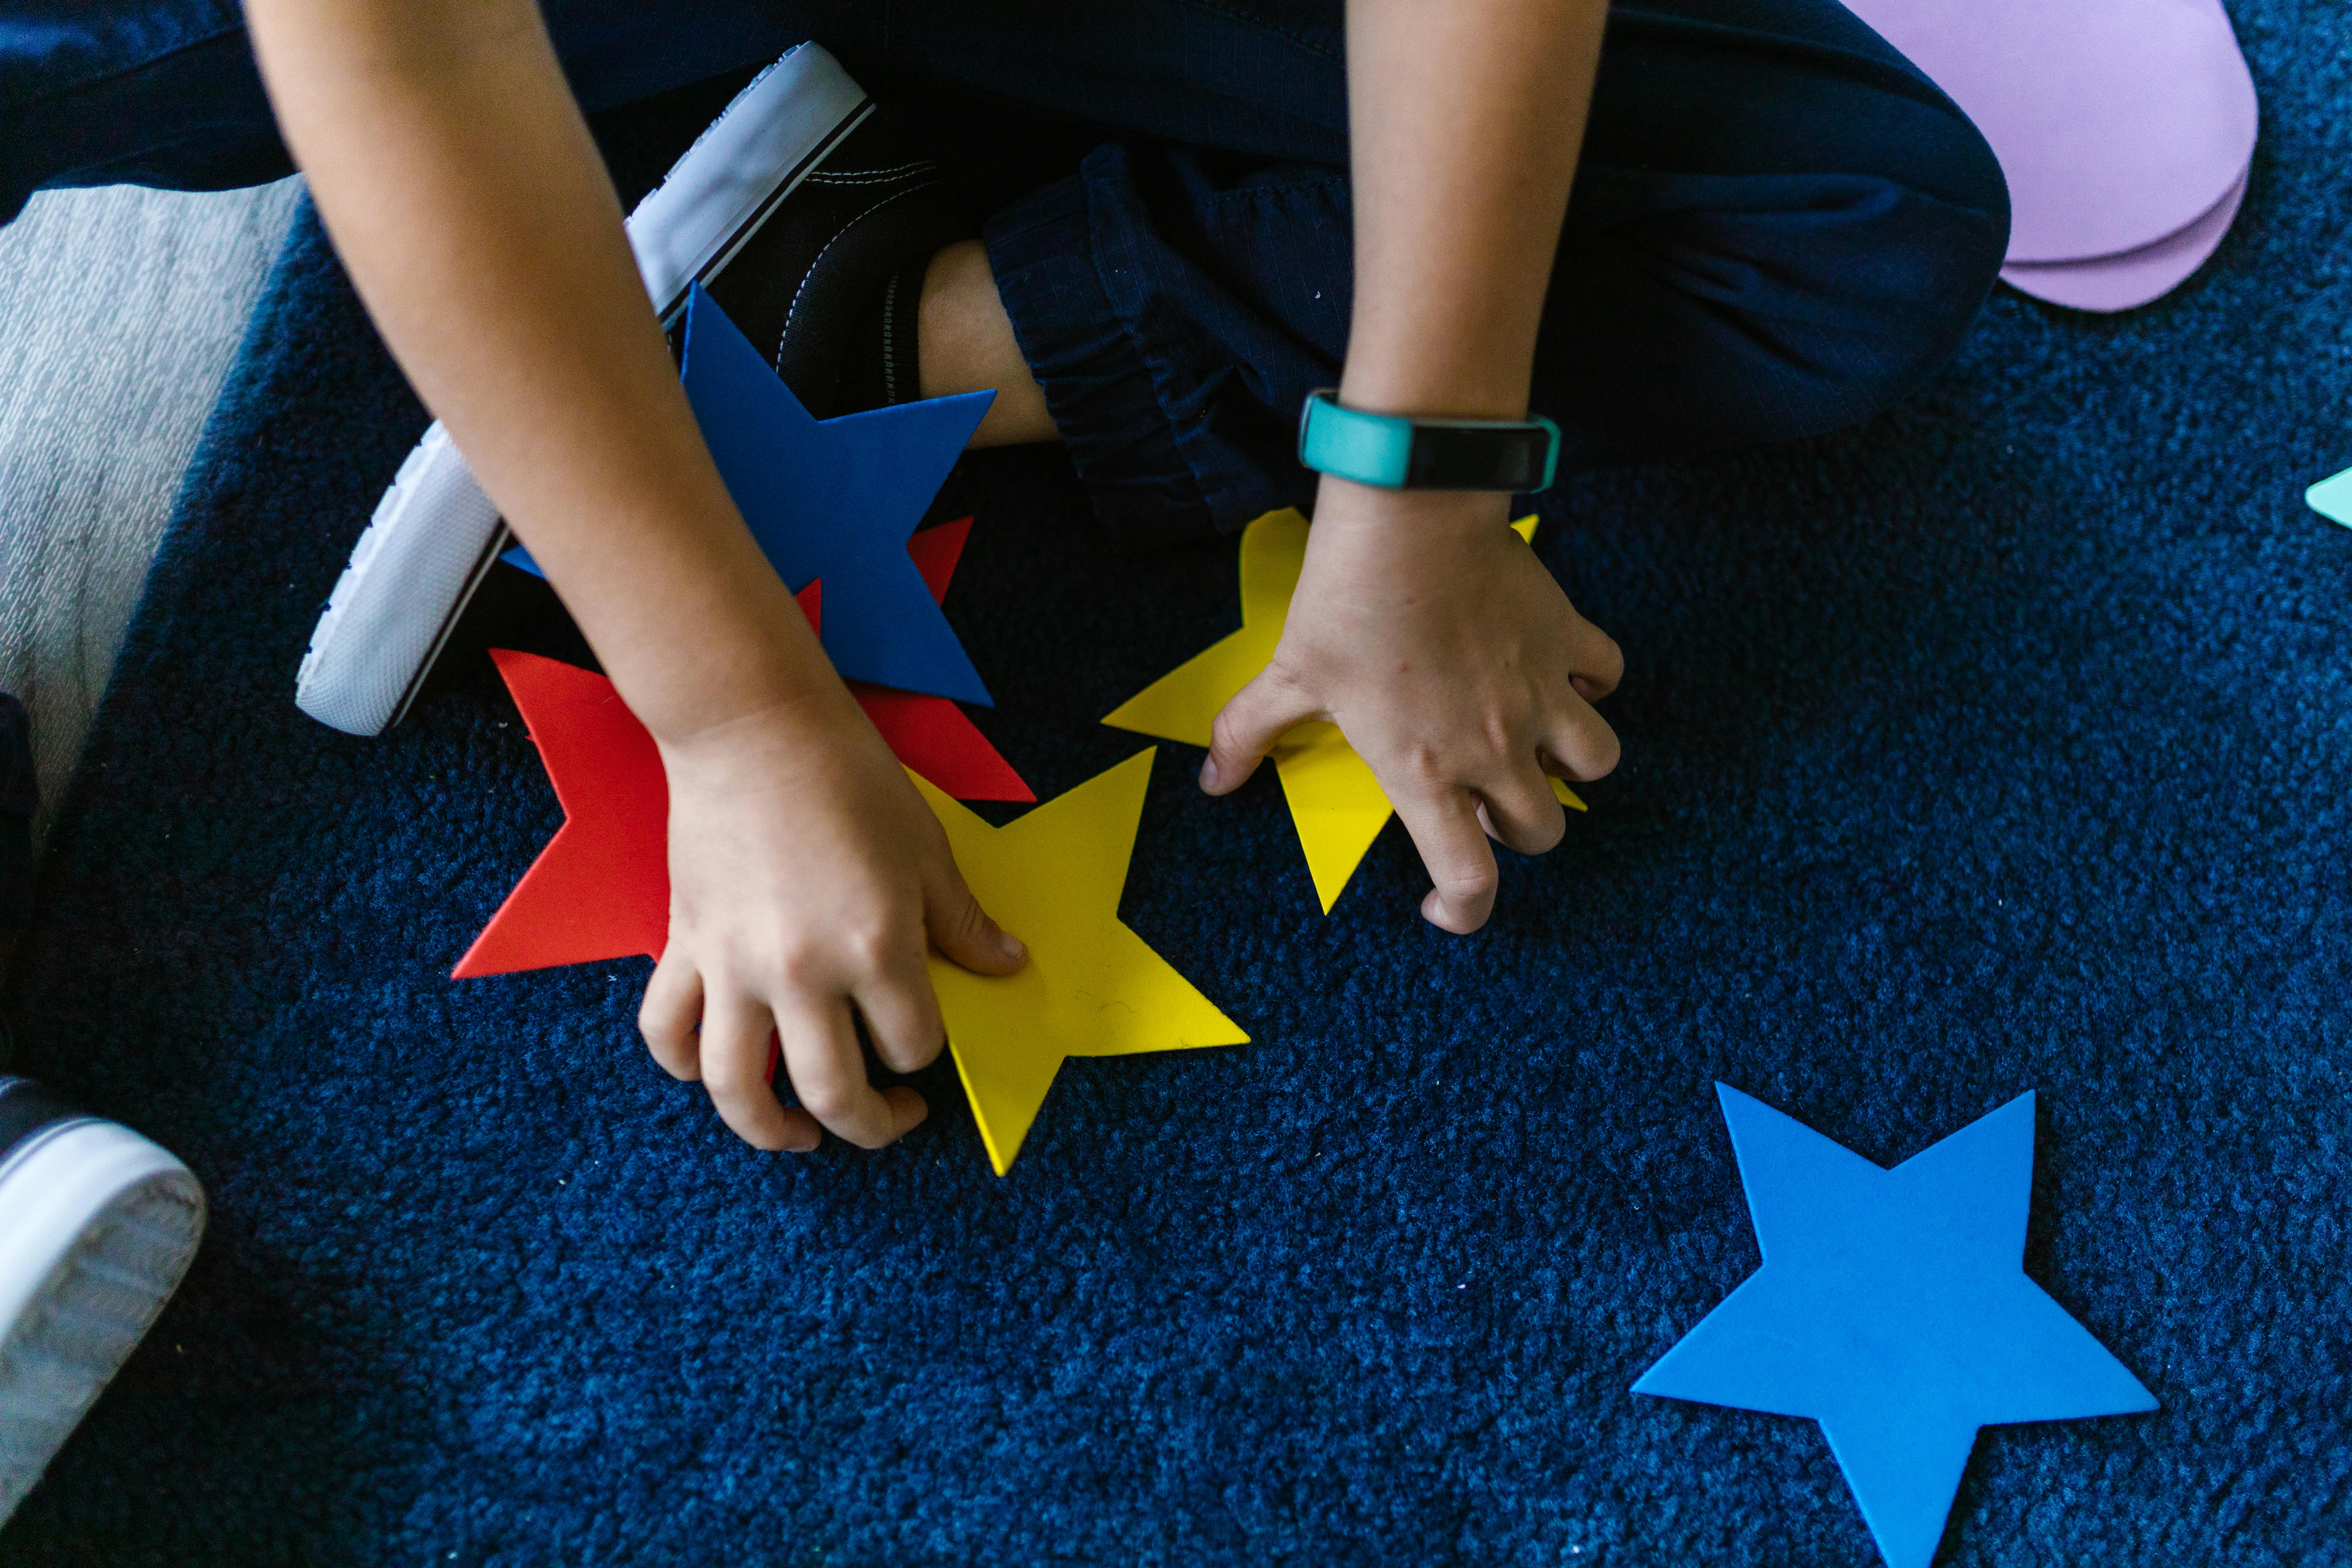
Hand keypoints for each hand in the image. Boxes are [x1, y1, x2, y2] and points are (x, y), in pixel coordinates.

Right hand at [637, 690, 1026, 1150]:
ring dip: (769, 1130)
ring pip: (738, 1084)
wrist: (754, 726)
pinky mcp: (686, 943)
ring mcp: (734, 964)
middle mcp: (801, 972)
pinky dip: (681, 1064)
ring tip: (798, 1138)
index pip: (912, 1044)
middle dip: (869, 1124)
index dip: (928, 1055)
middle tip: (888, 1120)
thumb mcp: (925, 849)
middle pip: (832, 1091)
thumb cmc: (848, 777)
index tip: (926, 1043)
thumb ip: (961, 922)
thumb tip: (1006, 966)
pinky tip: (709, 1074)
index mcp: (873, 947)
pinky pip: (668, 1028)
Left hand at [1202, 479, 1622, 932]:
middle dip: (1516, 831)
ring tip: (1536, 744)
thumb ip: (1250, 733)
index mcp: (1424, 773)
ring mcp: (1539, 695)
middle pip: (1542, 832)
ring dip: (1569, 765)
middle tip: (1482, 802)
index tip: (1446, 903)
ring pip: (1594, 764)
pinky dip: (1593, 683)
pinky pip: (1606, 677)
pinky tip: (1560, 673)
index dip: (1464, 910)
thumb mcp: (1289, 674)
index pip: (1470, 880)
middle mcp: (1494, 747)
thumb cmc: (1347, 602)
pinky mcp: (1564, 639)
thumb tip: (1212, 778)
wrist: (1408, 521)